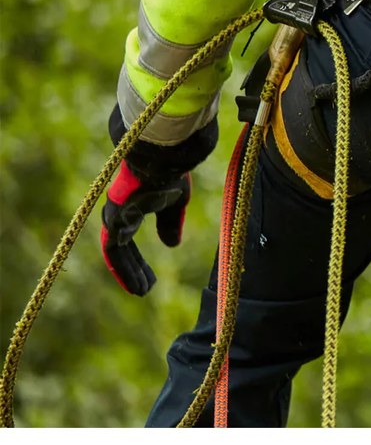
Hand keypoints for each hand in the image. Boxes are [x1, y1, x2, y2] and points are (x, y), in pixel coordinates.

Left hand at [101, 161, 190, 295]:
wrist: (162, 160)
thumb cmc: (171, 175)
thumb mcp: (175, 202)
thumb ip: (170, 223)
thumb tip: (171, 245)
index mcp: (132, 208)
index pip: (128, 241)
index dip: (136, 261)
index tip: (148, 278)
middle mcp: (118, 214)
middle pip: (121, 249)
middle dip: (133, 270)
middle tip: (144, 289)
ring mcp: (114, 217)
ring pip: (116, 253)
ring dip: (128, 274)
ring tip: (141, 292)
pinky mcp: (114, 220)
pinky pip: (114, 250)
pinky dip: (123, 269)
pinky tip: (135, 282)